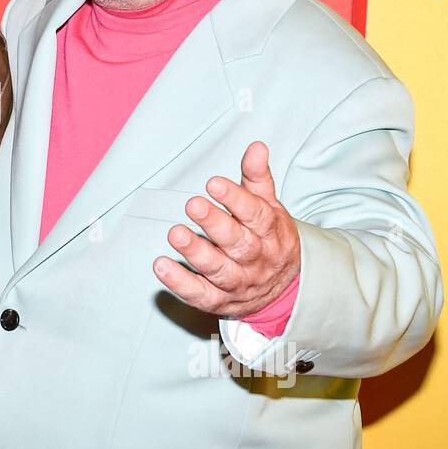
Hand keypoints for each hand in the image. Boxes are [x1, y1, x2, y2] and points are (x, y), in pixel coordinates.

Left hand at [151, 141, 299, 317]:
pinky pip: (201, 295)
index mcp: (270, 231)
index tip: (214, 183)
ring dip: (196, 253)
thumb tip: (256, 146)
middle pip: (238, 242)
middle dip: (215, 224)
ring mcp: (240, 282)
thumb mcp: (269, 206)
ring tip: (175, 234)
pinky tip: (162, 266)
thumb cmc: (269, 238)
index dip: (235, 199)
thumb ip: (257, 178)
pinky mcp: (221, 301)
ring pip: (220, 270)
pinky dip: (181, 283)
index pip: (256, 214)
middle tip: (193, 205)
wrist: (285, 288)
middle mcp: (257, 258)